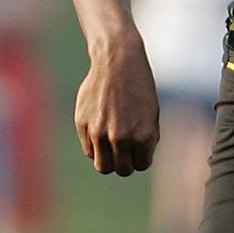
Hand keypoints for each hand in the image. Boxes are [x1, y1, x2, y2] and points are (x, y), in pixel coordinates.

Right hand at [74, 40, 160, 176]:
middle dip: (124, 162)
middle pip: (121, 170)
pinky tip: (100, 127)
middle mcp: (121, 137)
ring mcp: (99, 132)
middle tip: (124, 148)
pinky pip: (89, 149)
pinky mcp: (83, 124)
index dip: (140, 157)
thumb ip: (143, 142)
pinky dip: (95, 145)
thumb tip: (134, 162)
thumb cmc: (138, 88)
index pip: (141, 165)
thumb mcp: (150, 116)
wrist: (117, 62)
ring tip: (111, 142)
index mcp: (143, 136)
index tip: (138, 145)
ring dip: (108, 158)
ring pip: (102, 166)